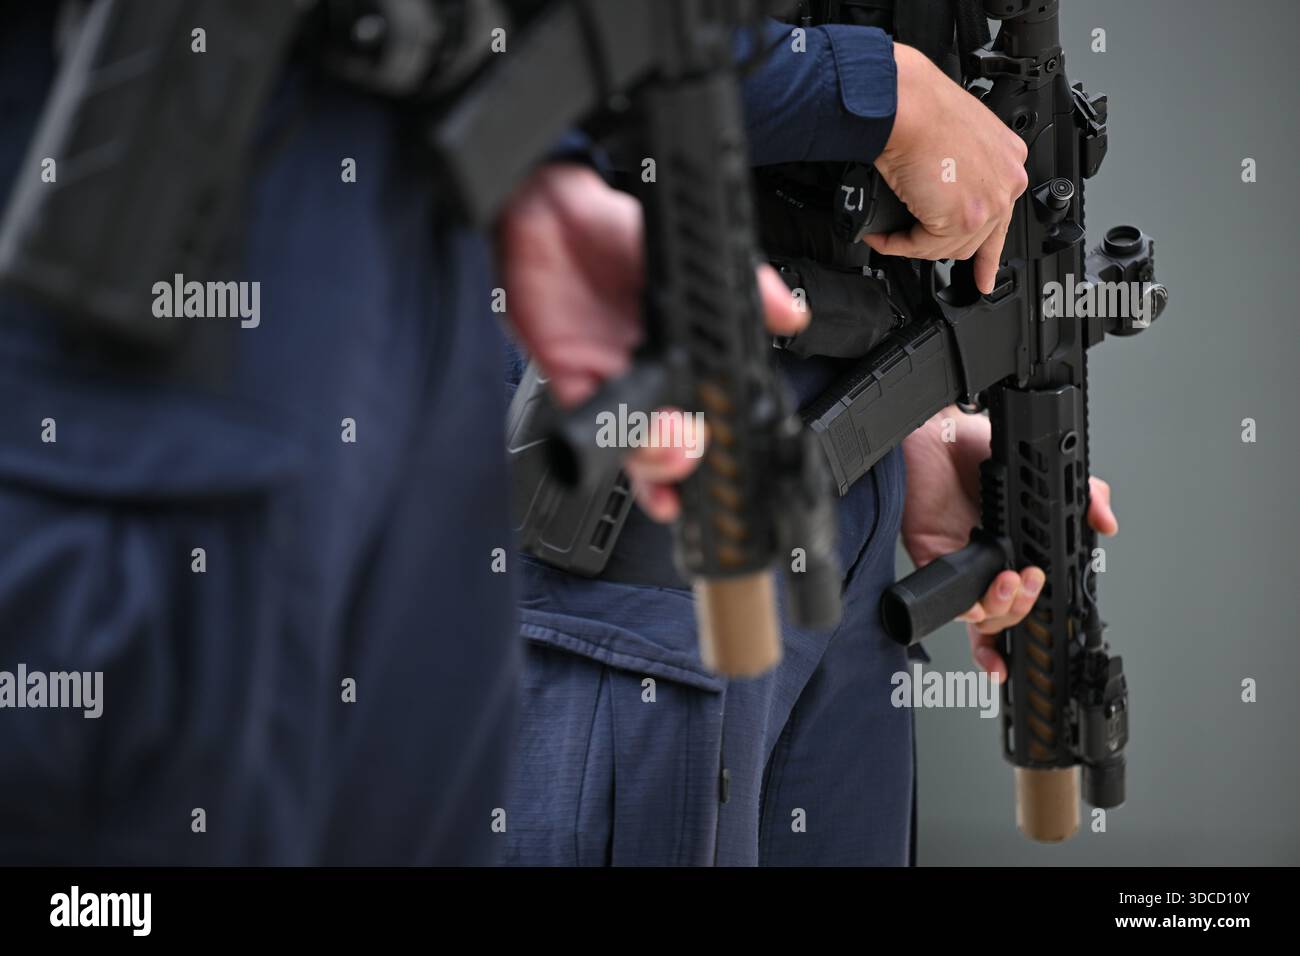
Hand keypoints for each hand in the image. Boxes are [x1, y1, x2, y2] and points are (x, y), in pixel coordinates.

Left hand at [496, 163, 806, 519]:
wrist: (555, 215)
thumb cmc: (621, 236)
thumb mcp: (695, 259)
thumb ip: (748, 286)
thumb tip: (793, 314)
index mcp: (689, 357)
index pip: (716, 415)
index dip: (726, 447)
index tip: (735, 460)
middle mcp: (654, 379)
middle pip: (677, 446)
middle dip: (687, 463)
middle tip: (695, 450)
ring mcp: (615, 384)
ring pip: (636, 448)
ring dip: (653, 463)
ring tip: (668, 452)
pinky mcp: (573, 381)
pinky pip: (591, 424)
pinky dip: (609, 440)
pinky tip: (624, 441)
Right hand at [865, 43, 1029, 294]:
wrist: (904, 103)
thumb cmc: (918, 105)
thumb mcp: (952, 136)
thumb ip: (957, 169)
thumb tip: (935, 195)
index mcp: (1008, 159)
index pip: (1002, 215)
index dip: (988, 252)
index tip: (984, 275)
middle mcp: (1006, 181)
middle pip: (974, 239)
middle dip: (938, 247)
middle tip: (908, 244)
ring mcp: (989, 202)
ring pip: (950, 248)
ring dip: (914, 245)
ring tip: (889, 234)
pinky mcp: (963, 218)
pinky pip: (924, 247)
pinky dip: (897, 245)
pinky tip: (883, 236)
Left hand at [900, 407, 1117, 680]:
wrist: (936, 433)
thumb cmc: (975, 446)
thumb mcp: (1042, 467)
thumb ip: (1083, 492)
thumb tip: (1107, 523)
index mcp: (1018, 545)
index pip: (1035, 591)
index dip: (1045, 606)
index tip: (1057, 604)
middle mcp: (990, 559)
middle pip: (1011, 611)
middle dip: (1025, 605)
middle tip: (1032, 579)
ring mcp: (962, 562)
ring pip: (983, 614)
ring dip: (1002, 607)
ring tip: (1010, 580)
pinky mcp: (933, 560)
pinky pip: (949, 599)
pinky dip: (967, 605)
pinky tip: (982, 592)